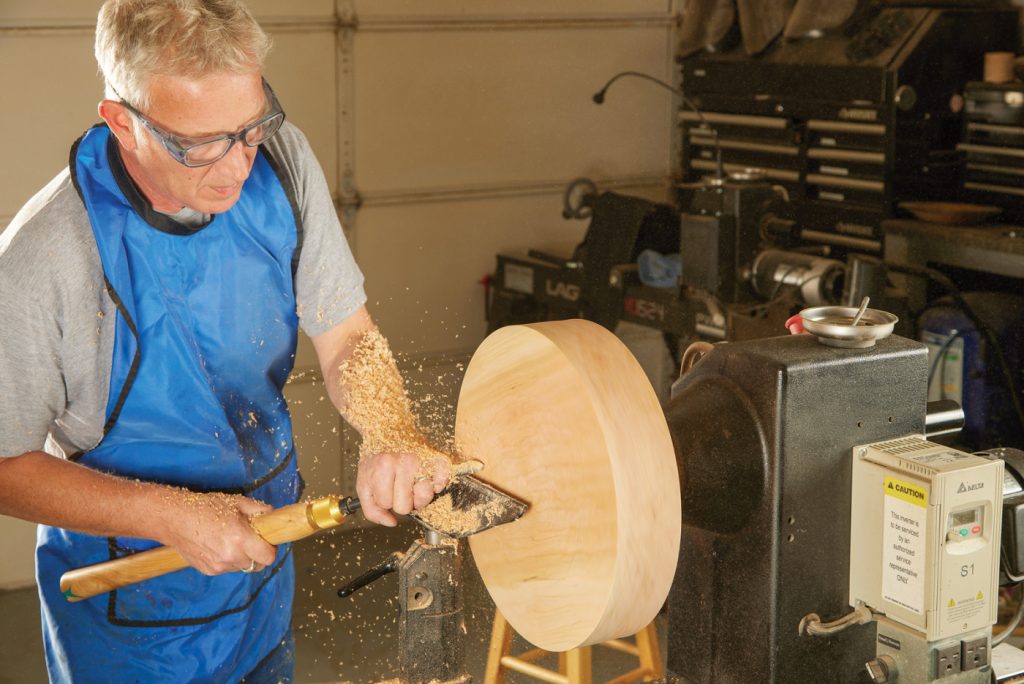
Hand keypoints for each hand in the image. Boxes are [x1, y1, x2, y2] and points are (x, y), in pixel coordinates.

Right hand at [156, 491, 276, 574]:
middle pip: (256, 564)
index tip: (268, 542)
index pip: (268, 557)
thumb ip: (260, 510)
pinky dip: (228, 560)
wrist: (174, 519)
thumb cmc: (205, 508)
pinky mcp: (209, 570)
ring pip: (241, 567)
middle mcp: (230, 555)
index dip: (271, 549)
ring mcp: (218, 565)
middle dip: (257, 553)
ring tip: (230, 540)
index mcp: (240, 538)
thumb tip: (273, 517)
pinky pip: (227, 568)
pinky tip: (218, 545)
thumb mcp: (237, 502)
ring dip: (242, 557)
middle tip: (251, 539)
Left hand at [356, 451, 449, 525]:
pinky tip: (426, 479)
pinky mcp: (437, 460)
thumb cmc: (377, 460)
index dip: (384, 499)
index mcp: (383, 466)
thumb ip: (371, 509)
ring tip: (410, 483)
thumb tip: (390, 522)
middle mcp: (404, 462)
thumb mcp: (364, 483)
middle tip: (397, 486)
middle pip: (405, 506)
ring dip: (417, 496)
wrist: (390, 432)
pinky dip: (436, 485)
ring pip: (424, 498)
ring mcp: (423, 461)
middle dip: (400, 500)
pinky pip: (442, 481)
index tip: (383, 486)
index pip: (386, 504)